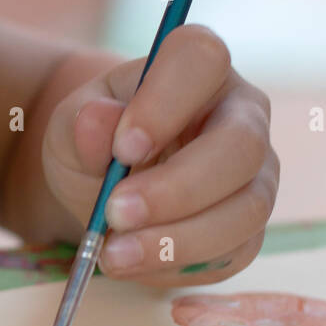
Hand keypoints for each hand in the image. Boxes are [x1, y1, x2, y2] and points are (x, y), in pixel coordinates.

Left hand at [42, 26, 277, 286]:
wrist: (106, 198)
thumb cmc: (95, 148)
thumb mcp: (70, 131)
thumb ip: (80, 125)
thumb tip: (97, 119)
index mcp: (200, 71)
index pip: (202, 60)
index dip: (165, 102)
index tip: (122, 147)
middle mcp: (243, 118)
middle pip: (240, 146)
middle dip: (176, 188)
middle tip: (115, 214)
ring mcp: (255, 177)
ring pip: (245, 209)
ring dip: (178, 239)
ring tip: (115, 254)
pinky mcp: (248, 231)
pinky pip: (232, 254)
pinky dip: (179, 266)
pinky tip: (135, 264)